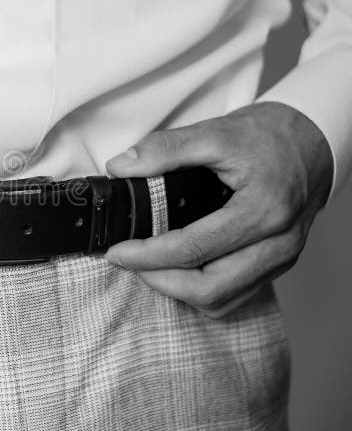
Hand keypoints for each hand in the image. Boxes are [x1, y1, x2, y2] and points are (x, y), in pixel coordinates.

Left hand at [105, 102, 332, 317]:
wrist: (313, 140)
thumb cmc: (269, 135)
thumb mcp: (215, 131)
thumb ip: (165, 149)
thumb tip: (120, 167)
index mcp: (263, 209)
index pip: (194, 249)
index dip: (147, 256)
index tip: (116, 252)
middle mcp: (278, 242)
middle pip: (209, 288)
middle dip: (160, 280)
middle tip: (129, 261)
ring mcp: (282, 258)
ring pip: (223, 299)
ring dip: (179, 290)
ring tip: (149, 266)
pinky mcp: (280, 264)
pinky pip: (236, 294)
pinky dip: (202, 290)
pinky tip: (179, 268)